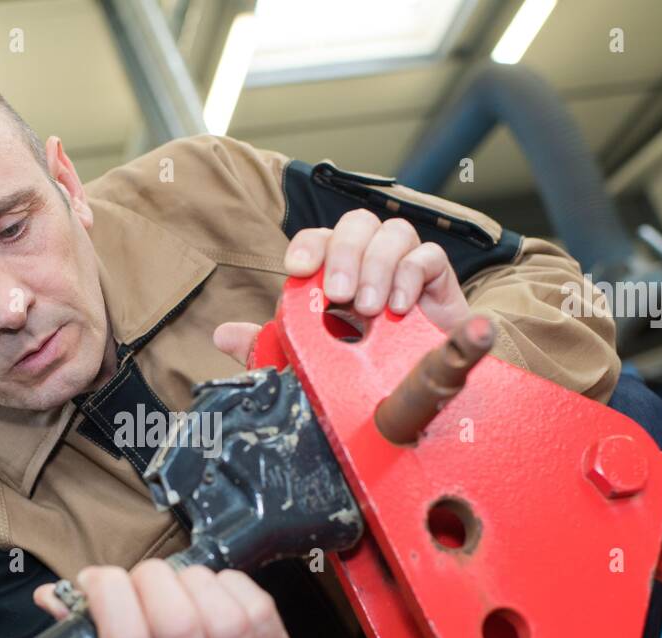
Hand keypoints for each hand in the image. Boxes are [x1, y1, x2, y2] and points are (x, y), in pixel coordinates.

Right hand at [34, 561, 293, 637]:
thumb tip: (50, 596)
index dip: (108, 595)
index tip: (97, 581)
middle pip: (176, 621)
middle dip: (148, 580)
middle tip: (138, 581)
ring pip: (220, 611)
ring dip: (189, 581)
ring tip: (175, 588)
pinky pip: (258, 605)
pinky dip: (228, 583)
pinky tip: (211, 593)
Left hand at [214, 209, 471, 364]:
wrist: (421, 387)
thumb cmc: (363, 366)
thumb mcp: (311, 360)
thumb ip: (268, 345)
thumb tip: (222, 336)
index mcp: (334, 269)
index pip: (317, 240)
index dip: (307, 246)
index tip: (296, 269)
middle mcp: (368, 258)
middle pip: (354, 225)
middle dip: (342, 254)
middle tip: (338, 294)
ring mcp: (405, 264)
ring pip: (391, 233)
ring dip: (377, 266)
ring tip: (370, 307)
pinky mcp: (438, 278)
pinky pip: (428, 256)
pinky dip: (411, 274)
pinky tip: (400, 307)